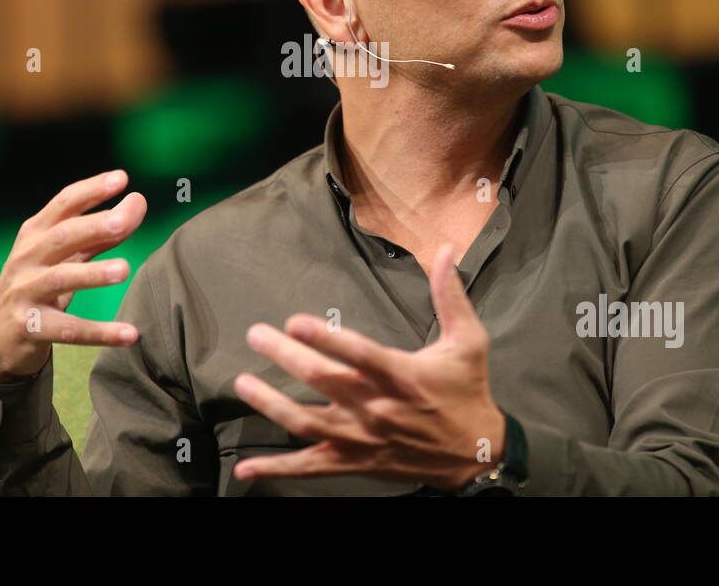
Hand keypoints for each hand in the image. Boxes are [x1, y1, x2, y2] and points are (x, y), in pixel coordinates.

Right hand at [0, 169, 147, 383]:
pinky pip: (68, 329)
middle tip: (125, 219)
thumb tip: (136, 205)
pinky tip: (130, 334)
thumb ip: (97, 235)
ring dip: (93, 273)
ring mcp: (24, 292)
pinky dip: (100, 332)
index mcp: (35, 235)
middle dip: (94, 225)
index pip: (63, 204)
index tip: (121, 178)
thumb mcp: (61, 257)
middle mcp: (26, 258)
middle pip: (61, 236)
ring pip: (60, 278)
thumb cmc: (37, 285)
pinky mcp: (28, 327)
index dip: (91, 190)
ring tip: (125, 269)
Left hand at [232, 243, 506, 491]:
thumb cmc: (467, 391)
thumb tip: (447, 249)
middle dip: (285, 356)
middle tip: (256, 335)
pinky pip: (310, 467)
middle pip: (323, 382)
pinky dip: (277, 469)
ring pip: (307, 423)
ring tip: (243, 384)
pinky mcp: (354, 463)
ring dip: (271, 404)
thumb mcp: (469, 341)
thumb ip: (451, 294)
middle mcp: (377, 408)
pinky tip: (246, 467)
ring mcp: (362, 439)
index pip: (359, 354)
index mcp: (402, 375)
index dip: (325, 339)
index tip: (294, 321)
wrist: (475, 455)